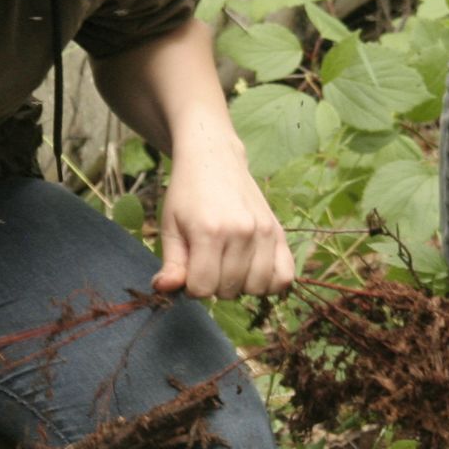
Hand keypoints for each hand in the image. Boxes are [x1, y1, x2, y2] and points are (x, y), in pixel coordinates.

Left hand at [153, 139, 295, 299]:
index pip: (203, 288)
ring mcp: (264, 232)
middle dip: (213, 286)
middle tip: (207, 263)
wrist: (214, 158)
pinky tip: (253, 272)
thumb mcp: (170, 226)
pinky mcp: (279, 232)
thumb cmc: (187, 193)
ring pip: (256, 288)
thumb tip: (164, 290)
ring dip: (240, 286)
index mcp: (210, 231)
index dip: (190, 287)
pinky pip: (284, 277)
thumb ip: (171, 263)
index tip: (188, 270)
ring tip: (229, 267)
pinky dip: (269, 284)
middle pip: (228, 290)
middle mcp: (242, 232)